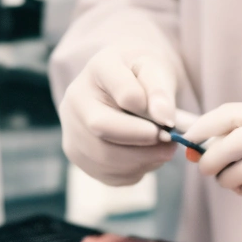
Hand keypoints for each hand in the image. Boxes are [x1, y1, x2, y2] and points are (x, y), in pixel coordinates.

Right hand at [57, 41, 182, 187]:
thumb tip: (164, 118)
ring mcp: (71, 129)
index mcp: (99, 68)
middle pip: (101, 128)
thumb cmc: (143, 75)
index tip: (169, 119)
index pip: (125, 93)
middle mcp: (75, 98)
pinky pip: (107, 173)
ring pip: (104, 157)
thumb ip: (161, 90)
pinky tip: (146, 156)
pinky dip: (134, 170)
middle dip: (141, 139)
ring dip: (142, 158)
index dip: (150, 111)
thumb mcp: (157, 70)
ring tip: (164, 149)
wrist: (126, 85)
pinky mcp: (77, 155)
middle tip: (169, 141)